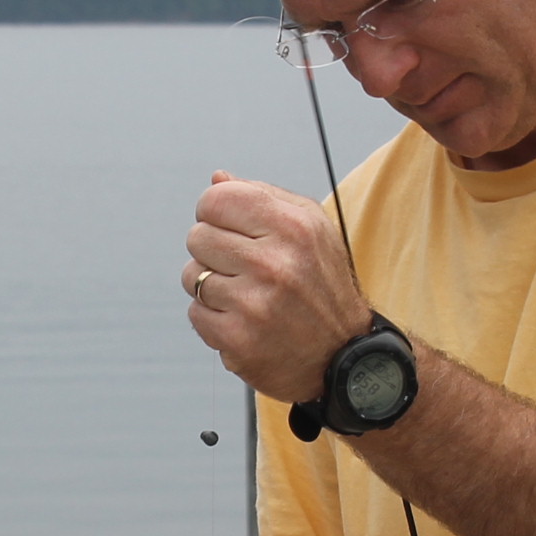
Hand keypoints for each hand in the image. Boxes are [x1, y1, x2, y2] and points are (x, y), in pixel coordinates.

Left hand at [183, 171, 373, 405]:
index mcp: (292, 227)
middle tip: (242, 268)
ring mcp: (254, 303)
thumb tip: (218, 178)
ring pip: (192, 276)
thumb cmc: (323, 286)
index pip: (215, 199)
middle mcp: (274, 263)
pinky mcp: (237, 340)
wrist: (343, 357)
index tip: (230, 228)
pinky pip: (195, 313)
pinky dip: (213, 318)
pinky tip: (242, 321)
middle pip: (198, 236)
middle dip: (213, 250)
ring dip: (211, 286)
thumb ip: (264, 197)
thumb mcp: (311, 230)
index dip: (215, 212)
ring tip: (245, 295)